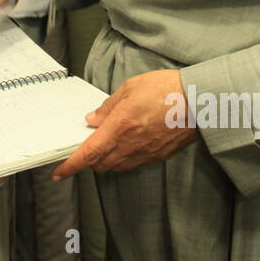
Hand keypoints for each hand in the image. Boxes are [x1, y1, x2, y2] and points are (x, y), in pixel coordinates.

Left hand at [52, 69, 197, 178]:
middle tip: (88, 144)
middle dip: (89, 159)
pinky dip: (124, 157)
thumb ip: (108, 107)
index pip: (89, 153)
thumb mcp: (130, 88)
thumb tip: (93, 119)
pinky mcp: (158, 156)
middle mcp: (130, 145)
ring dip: (107, 159)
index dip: (71, 165)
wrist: (201, 101)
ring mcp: (146, 154)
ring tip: (109, 141)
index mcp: (120, 126)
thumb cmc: (166, 89)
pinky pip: (134, 163)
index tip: (58, 172)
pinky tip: (129, 142)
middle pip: (100, 163)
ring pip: (116, 166)